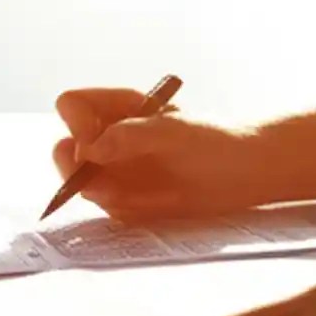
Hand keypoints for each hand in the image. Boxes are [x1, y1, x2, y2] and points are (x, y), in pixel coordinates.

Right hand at [51, 87, 272, 220]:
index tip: (95, 144)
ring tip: (132, 195)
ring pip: (80, 182)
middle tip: (99, 179)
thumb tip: (89, 150)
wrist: (250, 173)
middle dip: (75, 167)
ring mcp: (118, 169)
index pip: (71, 105)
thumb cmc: (217, 141)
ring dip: (98, 191)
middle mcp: (112, 136)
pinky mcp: (130, 198)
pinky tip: (149, 205)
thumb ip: (130, 136)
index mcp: (120, 107)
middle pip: (65, 147)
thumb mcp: (174, 132)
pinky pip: (106, 206)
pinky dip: (118, 209)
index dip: (76, 125)